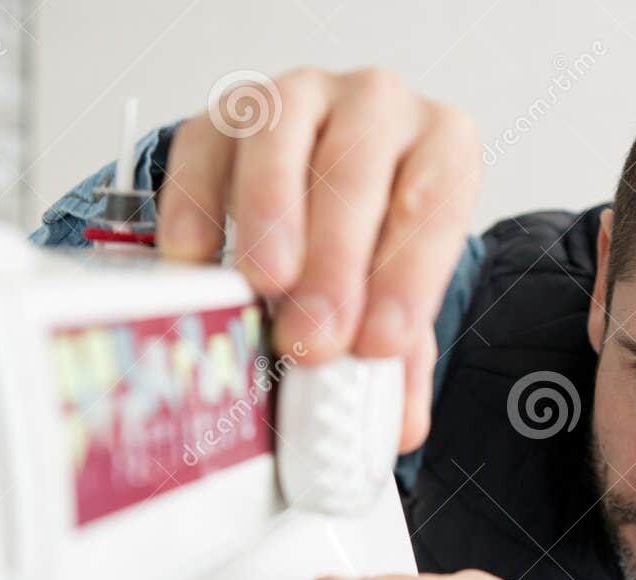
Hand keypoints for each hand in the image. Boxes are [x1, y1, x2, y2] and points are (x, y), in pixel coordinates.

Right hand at [157, 68, 480, 451]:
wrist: (313, 190)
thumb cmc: (366, 243)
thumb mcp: (393, 298)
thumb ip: (400, 363)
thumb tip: (399, 427)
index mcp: (440, 149)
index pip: (434, 207)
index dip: (408, 279)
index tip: (378, 345)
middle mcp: (378, 106)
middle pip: (358, 172)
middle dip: (335, 263)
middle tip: (312, 337)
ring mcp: (300, 96)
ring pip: (283, 136)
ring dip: (270, 215)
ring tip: (262, 285)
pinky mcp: (226, 113)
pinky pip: (205, 146)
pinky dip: (196, 204)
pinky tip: (195, 258)